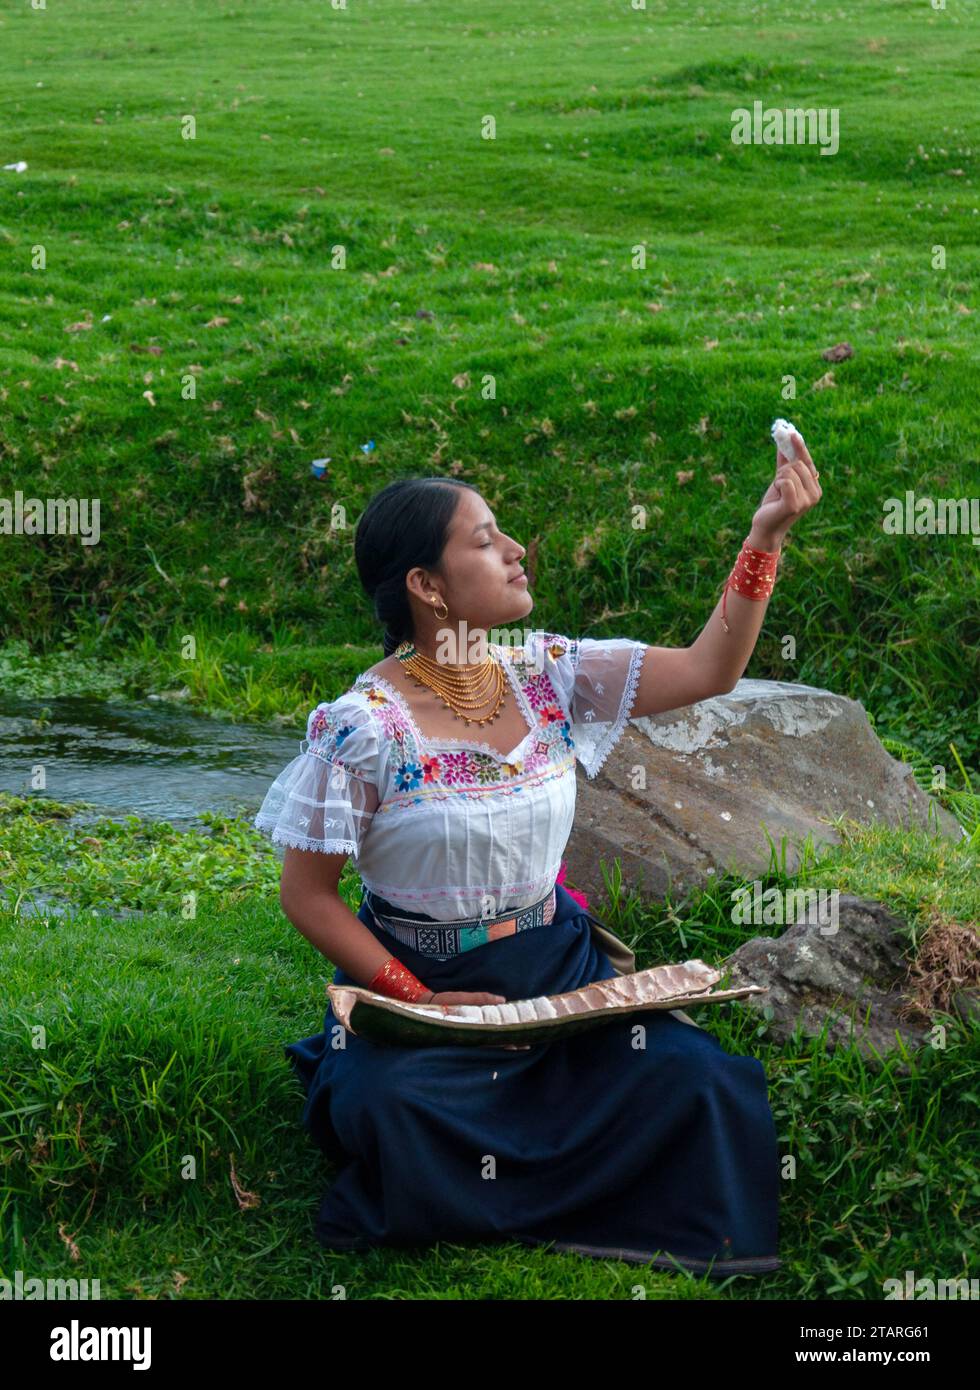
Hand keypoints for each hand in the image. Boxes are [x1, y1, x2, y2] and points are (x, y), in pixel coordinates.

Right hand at [423, 991, 530, 1049]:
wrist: (424, 1007)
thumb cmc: (444, 1001)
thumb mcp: (462, 998)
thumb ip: (482, 998)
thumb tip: (503, 1000)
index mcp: (472, 1029)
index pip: (494, 1039)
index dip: (509, 1042)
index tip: (523, 1044)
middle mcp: (471, 1035)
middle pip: (495, 1043)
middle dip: (511, 1043)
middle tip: (528, 1045)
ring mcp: (469, 1034)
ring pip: (490, 1041)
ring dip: (504, 1040)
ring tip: (519, 1041)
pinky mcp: (466, 1031)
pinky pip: (483, 1036)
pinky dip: (494, 1036)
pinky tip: (501, 1034)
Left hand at [749, 428, 821, 549]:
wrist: (765, 526)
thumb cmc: (774, 504)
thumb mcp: (781, 480)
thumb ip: (785, 461)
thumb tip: (784, 440)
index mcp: (815, 486)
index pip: (807, 461)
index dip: (799, 447)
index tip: (791, 432)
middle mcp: (816, 493)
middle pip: (796, 464)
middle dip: (782, 472)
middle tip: (779, 487)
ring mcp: (808, 500)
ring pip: (789, 471)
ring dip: (778, 480)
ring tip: (778, 494)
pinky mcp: (795, 505)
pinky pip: (784, 481)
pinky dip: (776, 485)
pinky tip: (777, 498)